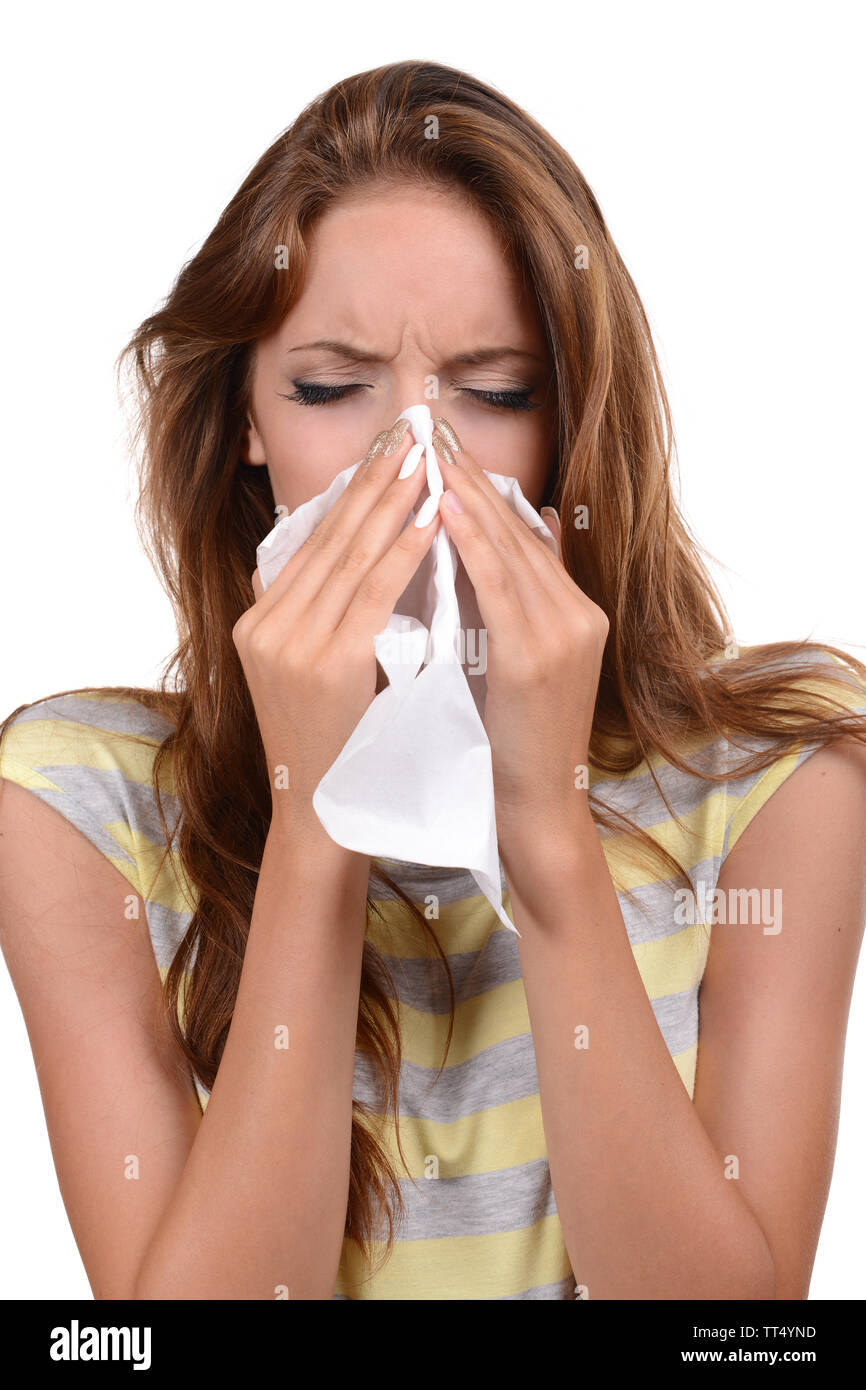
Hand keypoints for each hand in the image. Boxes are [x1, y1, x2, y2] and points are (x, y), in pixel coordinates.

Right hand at [232, 420, 439, 828]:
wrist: (322, 816)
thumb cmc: (333, 748)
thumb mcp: (309, 674)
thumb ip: (318, 619)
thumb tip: (346, 560)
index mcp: (258, 623)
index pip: (311, 544)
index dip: (351, 494)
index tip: (386, 452)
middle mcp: (265, 626)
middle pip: (329, 537)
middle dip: (373, 481)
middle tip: (409, 433)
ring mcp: (289, 643)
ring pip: (351, 555)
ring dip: (394, 502)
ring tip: (426, 460)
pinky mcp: (325, 661)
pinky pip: (373, 592)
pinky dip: (405, 551)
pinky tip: (431, 518)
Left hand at [431, 419, 608, 852]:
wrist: (532, 807)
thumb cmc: (510, 744)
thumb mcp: (518, 664)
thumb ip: (518, 603)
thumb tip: (519, 537)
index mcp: (572, 613)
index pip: (523, 535)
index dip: (484, 489)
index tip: (446, 447)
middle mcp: (576, 613)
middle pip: (517, 529)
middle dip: (472, 476)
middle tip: (433, 426)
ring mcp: (564, 631)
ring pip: (508, 547)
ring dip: (466, 494)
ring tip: (431, 449)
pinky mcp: (538, 654)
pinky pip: (499, 584)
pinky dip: (471, 543)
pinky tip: (442, 508)